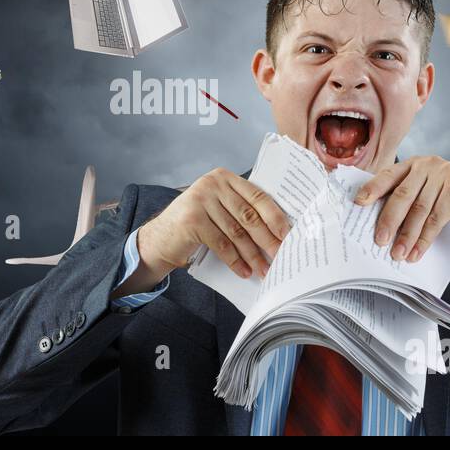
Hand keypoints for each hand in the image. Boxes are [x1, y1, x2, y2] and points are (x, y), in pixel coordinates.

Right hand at [136, 168, 290, 282]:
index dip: (275, 217)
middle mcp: (212, 183)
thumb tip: (278, 231)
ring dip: (252, 254)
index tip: (288, 234)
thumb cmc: (196, 224)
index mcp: (224, 177)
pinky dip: (235, 260)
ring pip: (236, 232)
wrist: (161, 237)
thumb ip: (242, 210)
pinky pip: (221, 244)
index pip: (257, 196)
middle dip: (267, 239)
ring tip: (263, 269)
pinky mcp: (192, 219)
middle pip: (248, 215)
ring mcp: (200, 200)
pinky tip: (243, 271)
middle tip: (280, 256)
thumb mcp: (219, 209)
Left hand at [353, 156, 449, 262]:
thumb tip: (377, 224)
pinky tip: (416, 252)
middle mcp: (428, 166)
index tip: (358, 203)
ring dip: (407, 236)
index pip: (388, 175)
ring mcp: (445, 176)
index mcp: (413, 165)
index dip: (373, 189)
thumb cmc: (446, 203)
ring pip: (419, 210)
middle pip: (402, 195)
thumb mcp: (424, 195)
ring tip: (398, 254)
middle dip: (389, 220)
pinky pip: (436, 220)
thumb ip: (405, 200)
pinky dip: (424, 239)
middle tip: (379, 241)